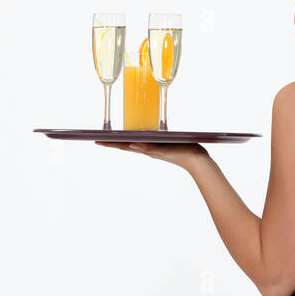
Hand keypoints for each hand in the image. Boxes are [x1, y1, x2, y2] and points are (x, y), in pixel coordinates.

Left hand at [94, 140, 209, 172]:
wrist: (198, 161)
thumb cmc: (182, 155)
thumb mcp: (164, 150)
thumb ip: (149, 148)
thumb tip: (131, 145)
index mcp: (146, 150)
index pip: (124, 146)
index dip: (110, 143)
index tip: (96, 140)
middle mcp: (148, 149)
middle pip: (126, 144)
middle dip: (114, 141)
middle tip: (101, 138)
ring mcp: (155, 148)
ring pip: (135, 142)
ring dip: (125, 140)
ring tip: (115, 136)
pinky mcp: (163, 145)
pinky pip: (147, 140)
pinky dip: (139, 137)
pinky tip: (140, 134)